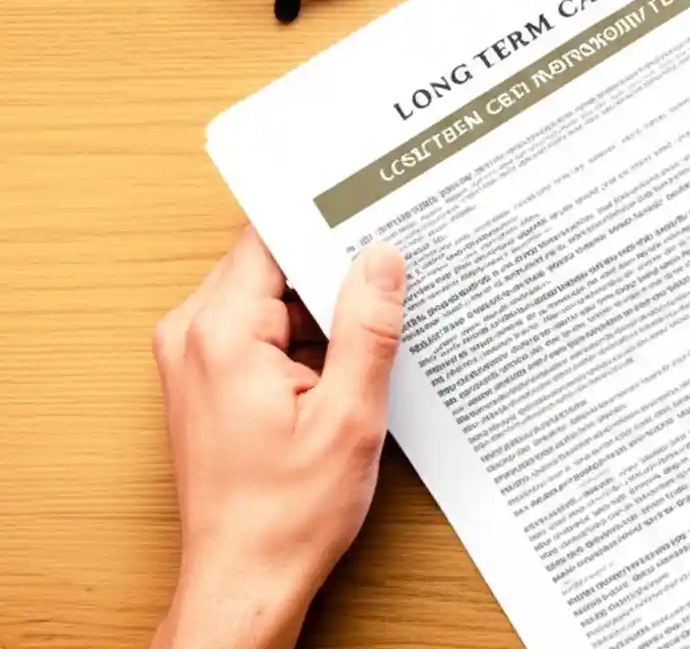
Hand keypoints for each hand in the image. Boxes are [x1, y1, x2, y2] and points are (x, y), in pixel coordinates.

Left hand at [150, 228, 405, 648]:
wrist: (244, 578)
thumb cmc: (287, 514)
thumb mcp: (349, 416)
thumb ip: (367, 328)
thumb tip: (382, 259)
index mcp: (221, 333)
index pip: (270, 237)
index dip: (326, 224)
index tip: (374, 219)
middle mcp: (192, 335)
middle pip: (272, 265)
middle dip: (333, 275)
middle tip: (389, 290)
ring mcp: (194, 358)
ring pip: (271, 298)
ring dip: (321, 315)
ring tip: (366, 347)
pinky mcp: (207, 379)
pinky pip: (261, 331)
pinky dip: (304, 342)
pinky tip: (341, 372)